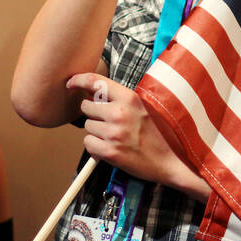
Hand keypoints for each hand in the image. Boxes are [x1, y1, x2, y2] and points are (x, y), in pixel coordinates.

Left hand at [67, 72, 199, 195]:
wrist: (169, 161)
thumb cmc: (157, 134)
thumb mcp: (142, 108)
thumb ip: (120, 99)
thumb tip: (92, 92)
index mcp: (129, 98)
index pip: (95, 82)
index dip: (78, 80)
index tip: (71, 83)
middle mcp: (119, 113)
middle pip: (86, 106)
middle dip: (93, 114)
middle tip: (110, 123)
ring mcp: (114, 133)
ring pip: (87, 126)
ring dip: (96, 132)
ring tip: (115, 137)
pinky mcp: (109, 152)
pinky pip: (88, 143)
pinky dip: (96, 146)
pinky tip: (112, 147)